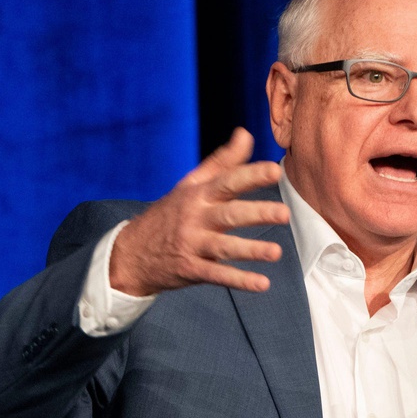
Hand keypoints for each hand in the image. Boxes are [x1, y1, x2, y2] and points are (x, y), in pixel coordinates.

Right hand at [109, 127, 288, 295]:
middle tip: (284, 213)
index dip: (251, 176)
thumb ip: (222, 162)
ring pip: (224, 247)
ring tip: (276, 252)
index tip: (274, 171)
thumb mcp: (191, 184)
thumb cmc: (171, 214)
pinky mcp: (191, 269)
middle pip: (229, 214)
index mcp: (199, 194)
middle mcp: (196, 218)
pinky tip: (262, 284)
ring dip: (250, 250)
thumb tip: (245, 133)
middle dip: (257, 213)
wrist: (132, 253)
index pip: (228, 181)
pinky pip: (217, 276)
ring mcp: (192, 244)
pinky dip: (239, 281)